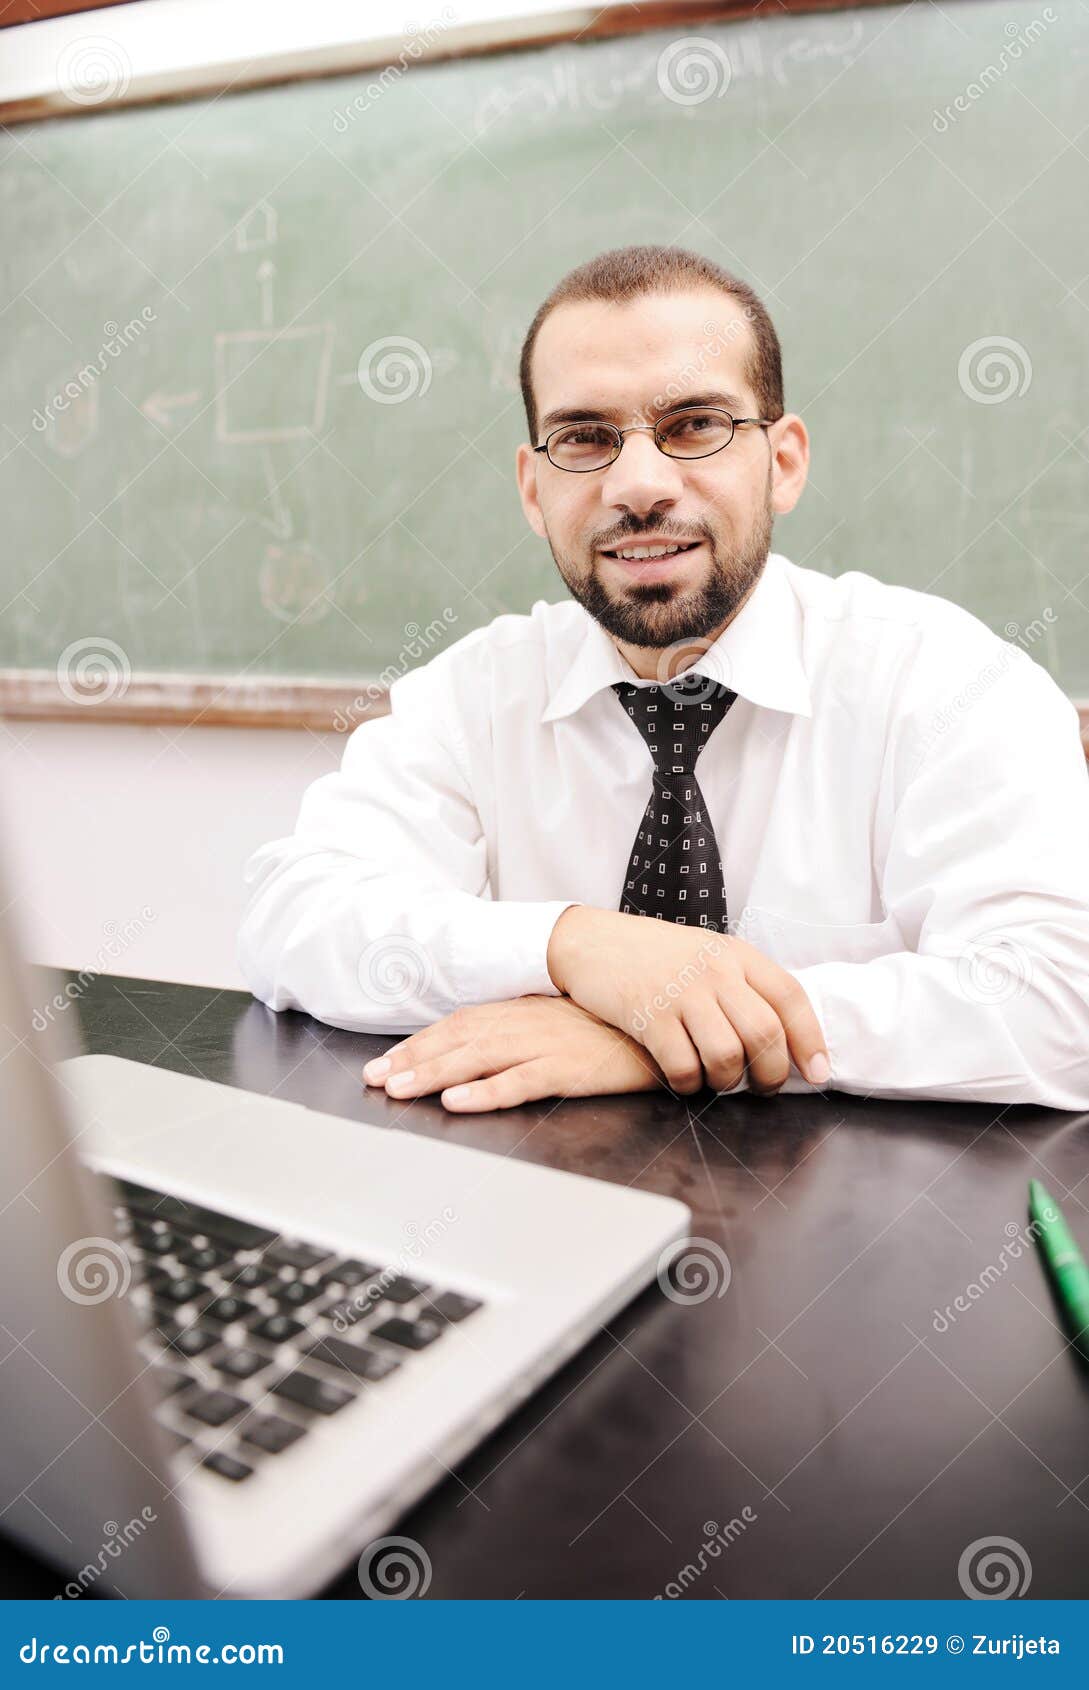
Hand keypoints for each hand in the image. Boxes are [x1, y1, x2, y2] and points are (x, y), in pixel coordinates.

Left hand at [361, 994, 664, 1111]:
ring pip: (478, 1059)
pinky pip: (521, 1081)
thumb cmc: (614, 1026)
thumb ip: (523, 1028)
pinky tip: (459, 1103)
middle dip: (413, 1060)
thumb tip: (481, 1046)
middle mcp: (527, 1022)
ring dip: (435, 1075)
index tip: (386, 1063)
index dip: (421, 1044)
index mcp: (523, 1011)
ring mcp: (547, 1044)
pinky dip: (487, 1092)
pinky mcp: (570, 1069)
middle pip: (458, 1040)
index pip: (460, 1025)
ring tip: (399, 1090)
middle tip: (375, 1080)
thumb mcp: (562, 1020)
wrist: (667, 1025)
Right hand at [546, 906, 829, 1097]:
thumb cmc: (654, 955)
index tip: (817, 1072)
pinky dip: (689, 1084)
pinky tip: (684, 1078)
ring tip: (718, 1080)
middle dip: (771, 1073)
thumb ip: (742, 985)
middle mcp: (714, 971)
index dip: (811, 1040)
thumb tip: (782, 1037)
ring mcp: (681, 993)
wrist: (592, 941)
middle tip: (762, 1087)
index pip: (790, 997)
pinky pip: (684, 1067)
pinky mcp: (648, 1016)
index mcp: (736, 954)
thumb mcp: (707, 954)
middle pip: (765, 1033)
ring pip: (728, 1055)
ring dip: (727, 1081)